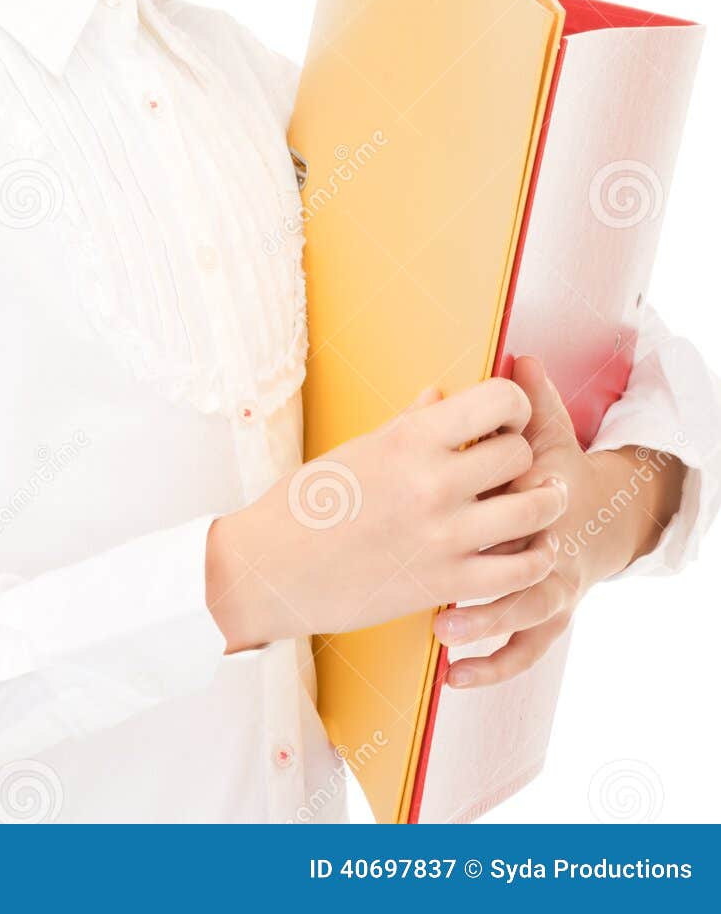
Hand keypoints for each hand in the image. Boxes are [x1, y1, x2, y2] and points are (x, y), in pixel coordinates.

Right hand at [206, 375, 566, 651]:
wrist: (272, 567)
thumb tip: (440, 395)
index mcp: (411, 438)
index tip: (503, 419)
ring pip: (534, 509)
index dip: (512, 407)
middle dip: (521, 456)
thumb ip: (410, 423)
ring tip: (537, 502)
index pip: (499, 401)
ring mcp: (443, 535)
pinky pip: (518, 571)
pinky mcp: (445, 584)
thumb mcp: (359, 449)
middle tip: (510, 467)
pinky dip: (533, 559)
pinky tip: (529, 551)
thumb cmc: (307, 501)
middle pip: (520, 453)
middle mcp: (434, 481)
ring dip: (541, 504)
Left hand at [433, 355, 615, 688]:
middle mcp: (550, 537)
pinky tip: (453, 676)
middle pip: (525, 553)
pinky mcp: (547, 614)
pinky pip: (524, 649)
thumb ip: (528, 401)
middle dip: (485, 564)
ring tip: (440, 631)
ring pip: (526, 608)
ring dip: (485, 622)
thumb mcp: (546, 433)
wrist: (602, 518)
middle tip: (431, 566)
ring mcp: (552, 581)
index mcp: (542, 488)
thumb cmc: (551, 470)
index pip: (522, 491)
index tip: (437, 496)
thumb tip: (520, 355)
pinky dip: (491, 665)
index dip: (489, 495)